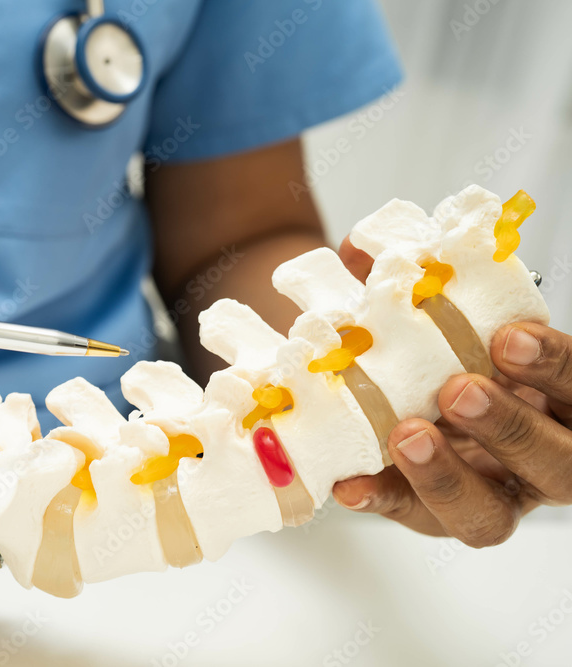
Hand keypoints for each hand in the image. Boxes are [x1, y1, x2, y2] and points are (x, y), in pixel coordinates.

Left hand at [331, 238, 571, 546]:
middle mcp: (541, 456)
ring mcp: (490, 494)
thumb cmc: (458, 347)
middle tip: (459, 390)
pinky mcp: (436, 515)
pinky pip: (416, 520)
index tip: (509, 335)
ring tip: (407, 435)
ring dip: (448, 478)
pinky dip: (383, 500)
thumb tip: (361, 247)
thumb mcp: (459, 315)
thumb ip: (425, 284)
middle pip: (560, 465)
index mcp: (565, 400)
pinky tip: (351, 485)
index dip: (554, 365)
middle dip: (511, 428)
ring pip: (491, 514)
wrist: (419, 383)